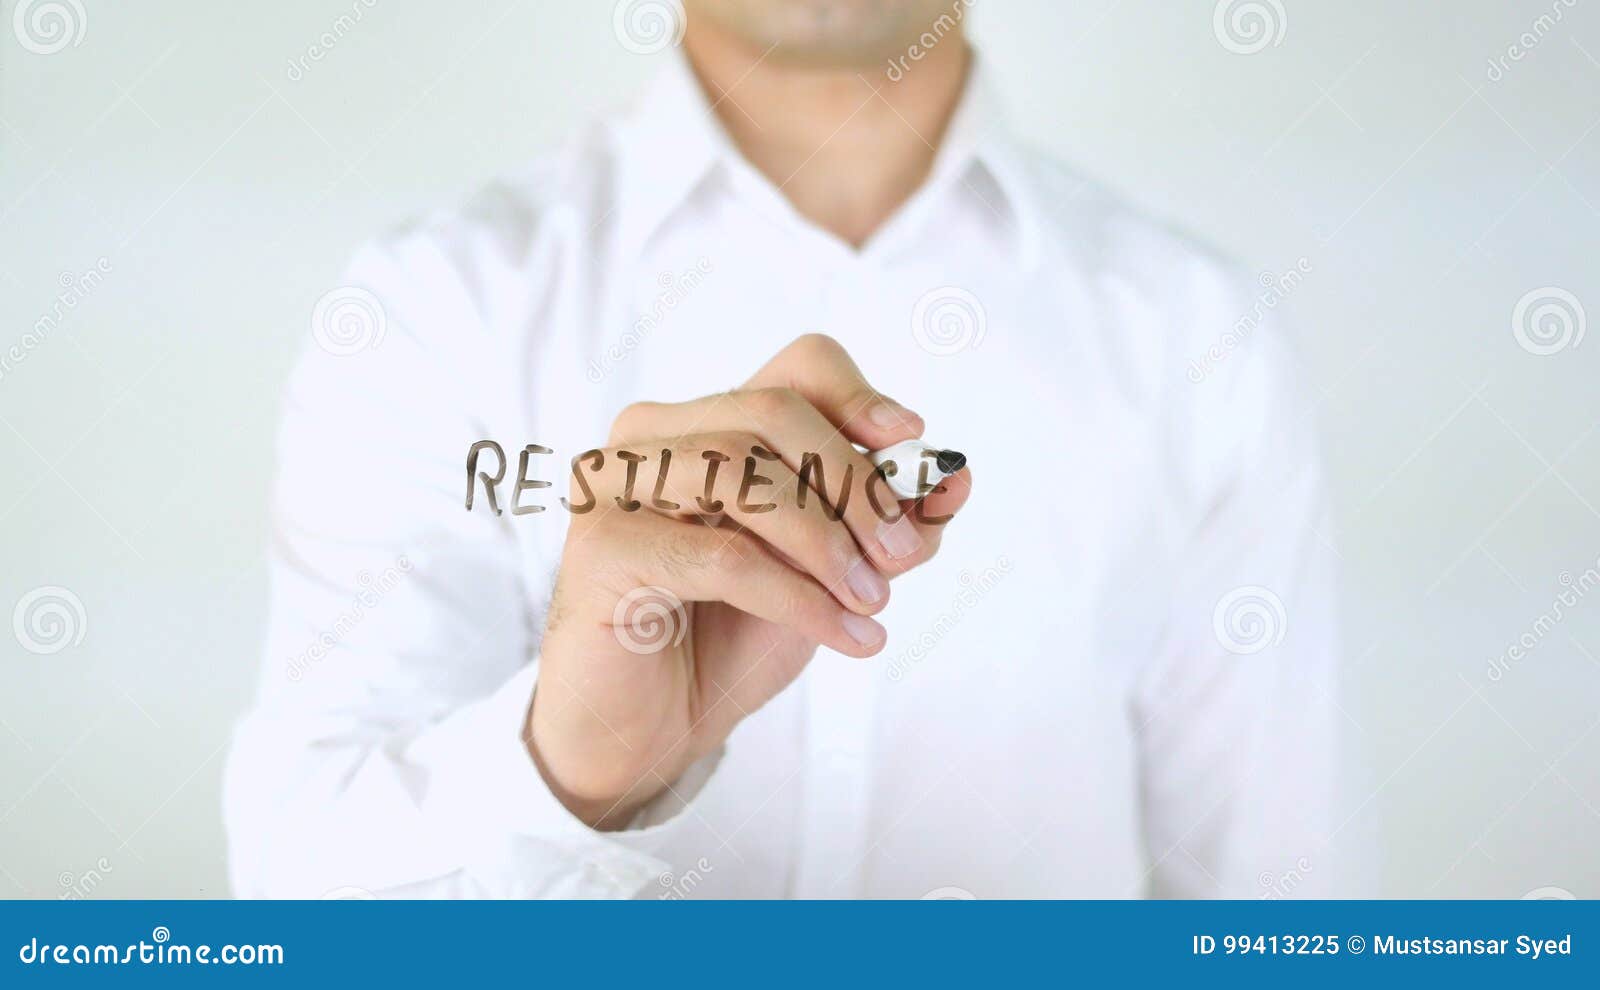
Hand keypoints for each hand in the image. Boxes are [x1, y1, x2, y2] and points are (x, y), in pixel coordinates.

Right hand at [526, 334, 972, 826]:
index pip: (796, 368)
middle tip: (900, 557)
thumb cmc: (730, 640)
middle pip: (773, 409)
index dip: (860, 397)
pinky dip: (799, 597)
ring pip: (741, 471)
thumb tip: (955, 478)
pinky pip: (721, 555)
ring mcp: (615, 483)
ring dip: (826, 540)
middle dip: (854, 483)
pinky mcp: (600, 547)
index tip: (910, 445)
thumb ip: (889, 527)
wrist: (650, 732)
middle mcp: (653, 435)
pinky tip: (844, 635)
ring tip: (870, 601)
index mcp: (709, 423)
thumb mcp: (831, 576)